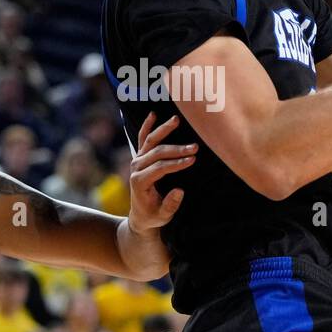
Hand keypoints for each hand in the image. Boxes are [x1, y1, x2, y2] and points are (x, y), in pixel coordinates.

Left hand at [127, 113, 196, 234]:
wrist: (140, 215)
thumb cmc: (153, 216)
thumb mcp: (163, 216)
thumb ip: (170, 205)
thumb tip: (179, 191)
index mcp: (139, 182)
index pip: (159, 168)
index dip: (176, 163)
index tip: (192, 160)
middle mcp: (136, 168)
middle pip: (157, 153)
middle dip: (177, 149)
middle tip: (195, 147)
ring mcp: (137, 160)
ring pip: (150, 141)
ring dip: (164, 130)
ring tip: (177, 120)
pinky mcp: (139, 157)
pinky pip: (142, 138)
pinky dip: (147, 125)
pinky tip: (153, 114)